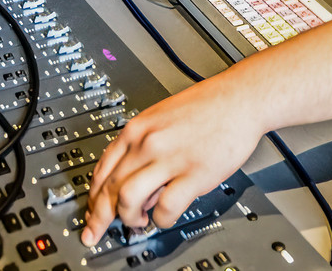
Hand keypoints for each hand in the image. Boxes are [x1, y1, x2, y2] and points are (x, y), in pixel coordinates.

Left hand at [80, 75, 264, 245]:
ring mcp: (169, 158)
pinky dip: (160, 219)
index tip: (91, 213)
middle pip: (109, 187)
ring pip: (127, 198)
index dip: (92, 198)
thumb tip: (134, 178)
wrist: (239, 99)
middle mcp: (147, 143)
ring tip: (138, 222)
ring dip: (128, 217)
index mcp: (137, 129)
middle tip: (97, 233)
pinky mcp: (193, 173)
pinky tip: (164, 216)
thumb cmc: (206, 107)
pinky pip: (165, 208)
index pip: (101, 169)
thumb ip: (143, 146)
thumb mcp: (160, 118)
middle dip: (100, 217)